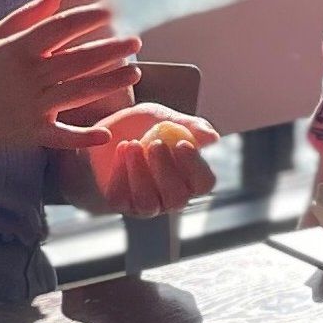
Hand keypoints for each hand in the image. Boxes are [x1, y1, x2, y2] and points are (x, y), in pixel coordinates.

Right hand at [0, 0, 141, 159]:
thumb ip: (28, 15)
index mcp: (19, 49)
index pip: (60, 28)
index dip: (87, 17)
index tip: (110, 10)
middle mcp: (28, 77)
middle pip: (77, 60)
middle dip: (109, 50)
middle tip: (135, 41)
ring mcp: (31, 106)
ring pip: (77, 93)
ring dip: (108, 83)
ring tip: (135, 73)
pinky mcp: (33, 132)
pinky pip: (61, 135)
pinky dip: (82, 137)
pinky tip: (106, 133)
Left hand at [79, 104, 217, 214]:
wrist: (109, 129)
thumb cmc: (145, 125)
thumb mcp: (166, 118)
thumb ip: (190, 126)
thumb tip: (213, 138)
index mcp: (190, 179)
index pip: (203, 183)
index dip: (195, 167)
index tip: (182, 144)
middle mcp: (171, 197)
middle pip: (177, 198)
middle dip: (165, 170)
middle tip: (155, 143)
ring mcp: (145, 204)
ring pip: (148, 203)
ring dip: (140, 173)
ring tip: (132, 144)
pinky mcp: (120, 203)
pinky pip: (120, 199)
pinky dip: (120, 173)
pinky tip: (120, 149)